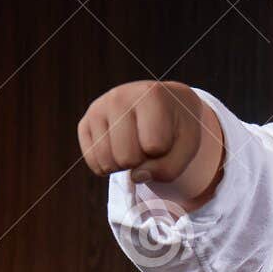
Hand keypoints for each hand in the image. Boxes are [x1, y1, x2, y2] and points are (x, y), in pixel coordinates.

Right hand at [78, 81, 222, 204]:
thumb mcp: (188, 145)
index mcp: (150, 95)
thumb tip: (135, 176)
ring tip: (135, 147)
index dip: (164, 150)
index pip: (154, 146)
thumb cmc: (176, 126)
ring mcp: (98, 108)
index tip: (167, 133)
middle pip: (127, 158)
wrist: (162, 104)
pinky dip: (108, 166)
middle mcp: (119, 97)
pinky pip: (92, 161)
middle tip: (148, 145)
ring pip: (106, 162)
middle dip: (142, 161)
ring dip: (124, 166)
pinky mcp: (85, 122)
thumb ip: (170, 167)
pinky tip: (119, 150)